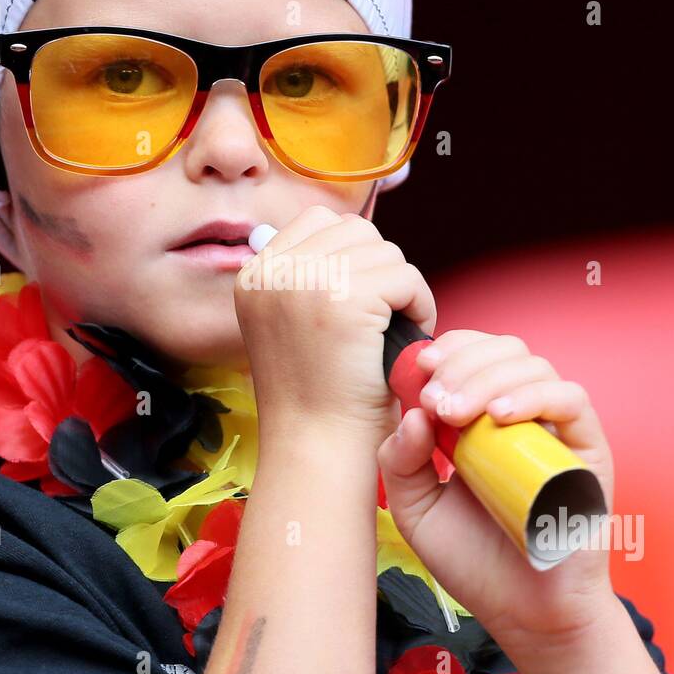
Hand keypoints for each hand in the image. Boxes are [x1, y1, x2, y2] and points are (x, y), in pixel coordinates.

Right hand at [234, 206, 435, 441]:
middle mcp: (272, 271)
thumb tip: (348, 235)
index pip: (318, 222)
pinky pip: (405, 276)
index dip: (352, 255)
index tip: (360, 302)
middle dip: (379, 270)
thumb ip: (306, 279)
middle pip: (354, 231)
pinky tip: (406, 341)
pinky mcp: (345, 298)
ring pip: (384, 251)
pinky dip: (419, 305)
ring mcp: (306, 281)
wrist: (317, 450)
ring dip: (401, 288)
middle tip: (383, 319)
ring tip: (392, 332)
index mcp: (253, 276)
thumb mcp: (292, 327)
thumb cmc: (317, 398)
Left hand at [376, 329, 616, 664]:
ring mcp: (556, 430)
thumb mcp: (416, 510)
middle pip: (502, 349)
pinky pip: (572, 400)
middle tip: (437, 398)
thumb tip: (414, 413)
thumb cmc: (473, 561)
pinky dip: (535, 397)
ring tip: (458, 412)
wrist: (523, 613)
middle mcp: (521, 416)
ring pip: (534, 366)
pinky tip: (501, 419)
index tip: (422, 369)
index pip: (472, 355)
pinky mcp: (588, 450)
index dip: (448, 350)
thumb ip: (401, 462)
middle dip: (462, 363)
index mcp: (481, 420)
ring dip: (488, 378)